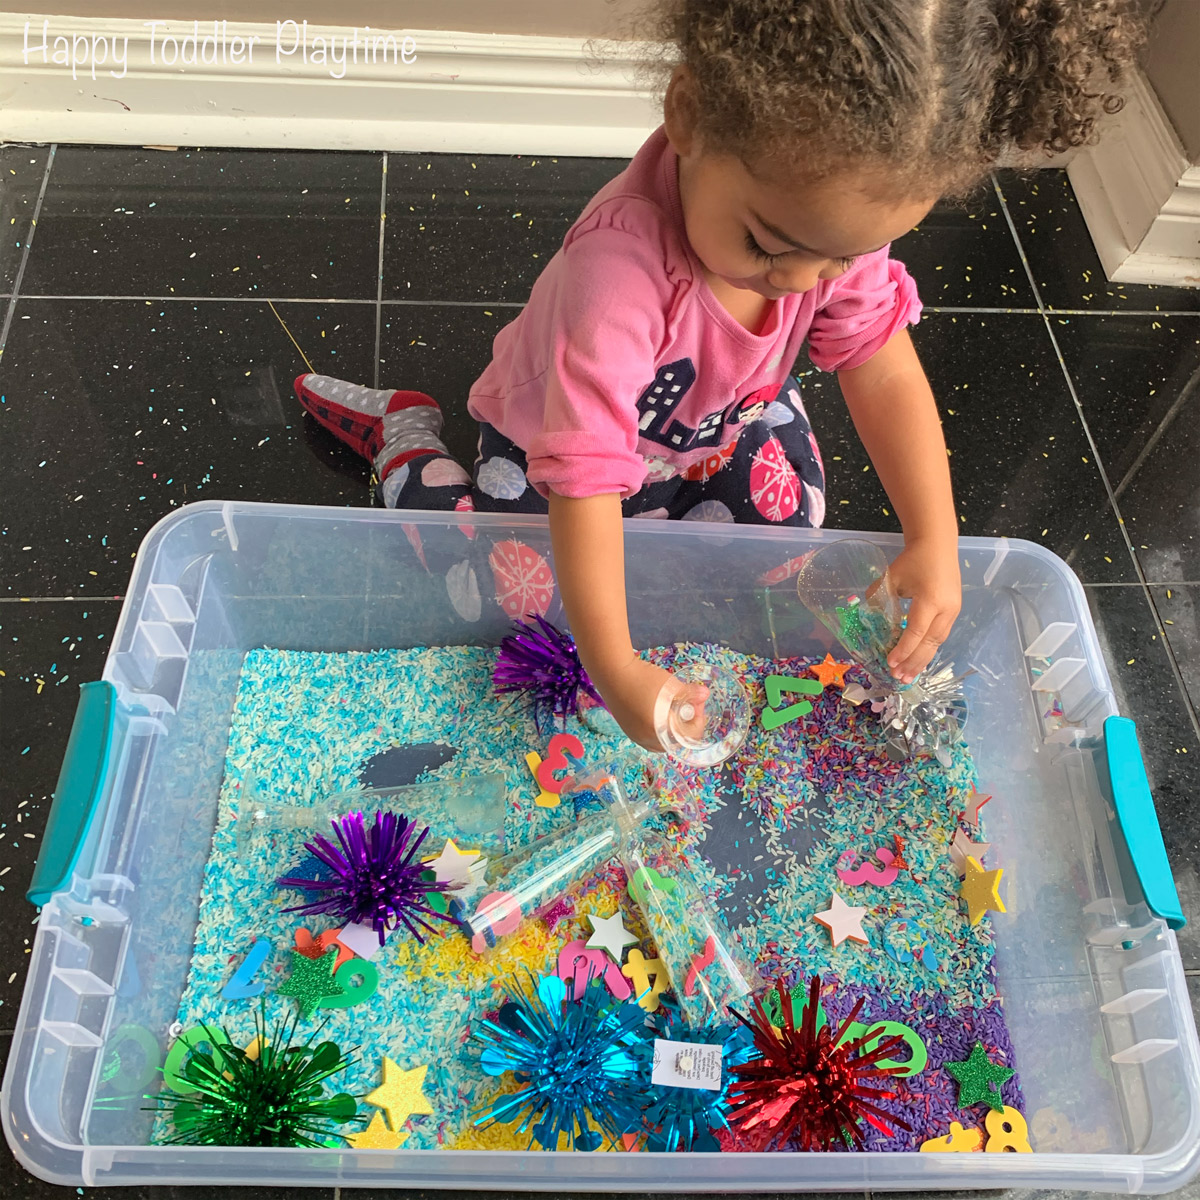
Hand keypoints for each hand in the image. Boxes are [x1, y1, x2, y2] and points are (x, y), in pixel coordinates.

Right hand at [592, 654, 705, 752]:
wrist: (612, 673)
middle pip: (677, 742)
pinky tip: (659, 713)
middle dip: (687, 725)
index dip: (698, 719)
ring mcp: (636, 737)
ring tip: (673, 709)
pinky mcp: (628, 731)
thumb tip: (705, 694)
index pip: (690, 735)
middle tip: (687, 706)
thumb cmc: (642, 679)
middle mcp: (648, 740)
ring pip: (663, 742)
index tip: (697, 702)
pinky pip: (650, 738)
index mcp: (661, 732)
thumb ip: (690, 693)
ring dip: (673, 729)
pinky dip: (660, 730)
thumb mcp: (670, 684)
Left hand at [885, 537, 961, 682]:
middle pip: (929, 643)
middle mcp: (946, 609)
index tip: (890, 663)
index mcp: (930, 600)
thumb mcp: (891, 578)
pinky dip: (928, 648)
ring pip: (938, 642)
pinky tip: (918, 658)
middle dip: (913, 662)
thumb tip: (866, 618)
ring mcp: (953, 611)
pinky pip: (940, 635)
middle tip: (898, 677)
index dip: (903, 650)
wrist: (938, 545)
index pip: (915, 632)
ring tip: (908, 675)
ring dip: (922, 660)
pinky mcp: (954, 611)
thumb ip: (878, 598)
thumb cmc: (913, 560)